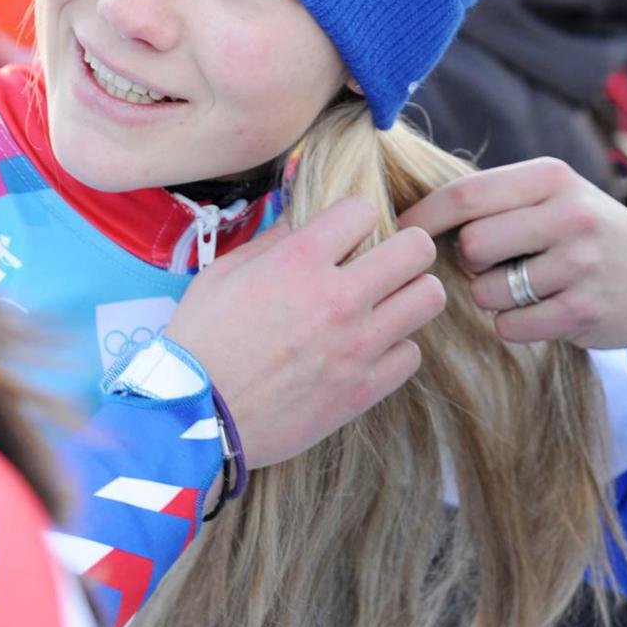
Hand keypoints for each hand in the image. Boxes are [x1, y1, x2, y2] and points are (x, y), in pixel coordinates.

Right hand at [165, 198, 444, 468]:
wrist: (196, 417)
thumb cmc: (201, 341)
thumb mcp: (223, 274)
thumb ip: (271, 242)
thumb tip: (303, 220)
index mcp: (299, 261)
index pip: (363, 209)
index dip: (354, 217)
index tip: (346, 233)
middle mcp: (338, 297)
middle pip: (417, 249)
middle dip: (404, 247)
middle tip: (385, 261)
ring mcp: (357, 346)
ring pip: (429, 298)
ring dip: (409, 294)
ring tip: (386, 303)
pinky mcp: (364, 389)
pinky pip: (412, 354)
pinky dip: (395, 348)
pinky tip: (369, 348)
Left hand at [399, 158, 626, 359]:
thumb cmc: (581, 234)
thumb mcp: (551, 196)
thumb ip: (494, 199)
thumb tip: (406, 215)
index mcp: (551, 177)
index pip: (465, 194)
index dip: (423, 216)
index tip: (400, 231)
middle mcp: (569, 215)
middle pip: (470, 245)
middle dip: (467, 261)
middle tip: (492, 263)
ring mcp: (580, 264)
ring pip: (486, 290)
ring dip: (490, 296)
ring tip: (522, 286)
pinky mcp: (584, 311)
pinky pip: (510, 326)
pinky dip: (512, 324)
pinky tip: (539, 310)